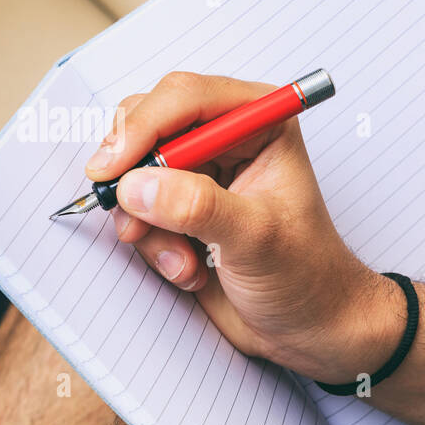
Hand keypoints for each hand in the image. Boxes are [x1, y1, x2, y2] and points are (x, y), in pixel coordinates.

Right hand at [84, 72, 400, 382]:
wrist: (310, 327)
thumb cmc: (307, 276)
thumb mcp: (257, 239)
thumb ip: (199, 207)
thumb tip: (139, 185)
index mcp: (262, 122)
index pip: (186, 97)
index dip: (143, 127)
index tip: (114, 170)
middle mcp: (228, 139)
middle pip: (148, 125)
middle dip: (137, 178)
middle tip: (136, 222)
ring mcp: (202, 173)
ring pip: (134, 171)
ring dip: (146, 222)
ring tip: (184, 261)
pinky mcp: (181, 208)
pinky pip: (136, 209)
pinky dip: (151, 243)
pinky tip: (188, 270)